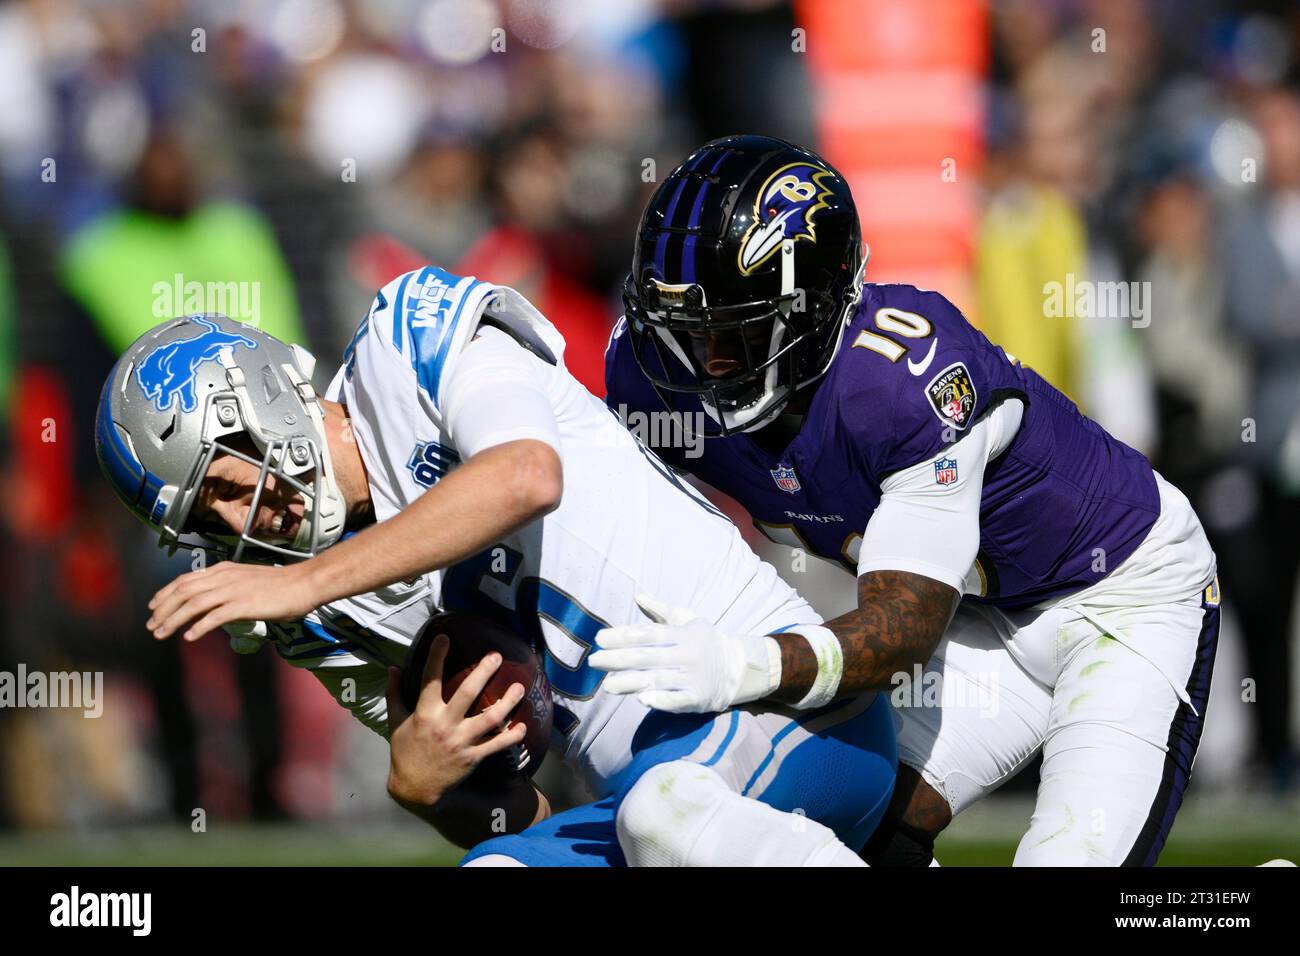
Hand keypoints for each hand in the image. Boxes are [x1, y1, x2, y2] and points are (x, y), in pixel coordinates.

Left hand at [146, 561, 319, 641]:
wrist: (305, 583)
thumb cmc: (281, 585)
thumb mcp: (248, 580)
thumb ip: (228, 588)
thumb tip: (212, 603)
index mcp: (223, 570)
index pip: (185, 580)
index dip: (165, 593)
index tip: (154, 607)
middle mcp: (224, 577)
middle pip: (184, 591)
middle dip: (163, 609)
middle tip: (151, 625)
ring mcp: (233, 590)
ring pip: (194, 603)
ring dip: (174, 619)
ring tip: (161, 633)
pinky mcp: (244, 604)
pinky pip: (215, 616)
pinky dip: (199, 626)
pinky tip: (190, 637)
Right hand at [384, 634, 527, 811]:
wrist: (414, 787)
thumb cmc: (405, 751)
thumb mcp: (395, 721)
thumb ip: (395, 693)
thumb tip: (392, 668)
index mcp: (425, 714)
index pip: (430, 679)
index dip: (436, 657)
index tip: (444, 637)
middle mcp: (444, 725)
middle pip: (467, 693)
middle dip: (483, 672)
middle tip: (496, 656)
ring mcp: (461, 741)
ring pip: (490, 718)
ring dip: (507, 702)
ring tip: (519, 687)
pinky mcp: (473, 757)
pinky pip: (496, 745)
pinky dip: (512, 736)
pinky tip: (523, 725)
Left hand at [588, 594, 780, 713]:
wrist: (738, 668)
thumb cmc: (706, 641)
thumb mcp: (688, 619)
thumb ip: (661, 610)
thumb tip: (637, 596)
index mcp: (682, 634)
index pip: (648, 634)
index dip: (623, 636)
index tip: (600, 638)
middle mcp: (686, 655)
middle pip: (647, 657)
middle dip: (618, 659)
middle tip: (593, 661)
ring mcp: (692, 677)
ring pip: (657, 679)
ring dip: (630, 682)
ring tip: (607, 685)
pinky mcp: (697, 698)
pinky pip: (677, 700)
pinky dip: (660, 700)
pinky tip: (641, 700)